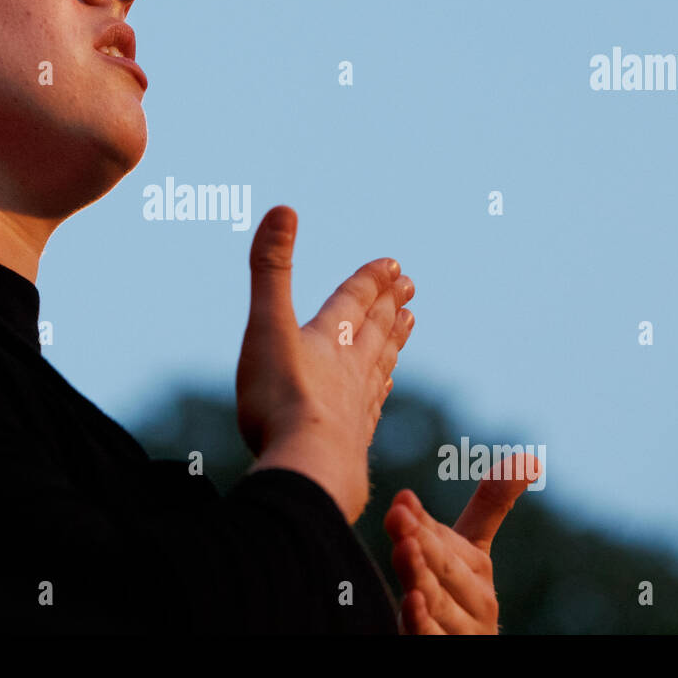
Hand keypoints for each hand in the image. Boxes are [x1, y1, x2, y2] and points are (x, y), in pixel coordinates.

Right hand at [236, 205, 414, 522]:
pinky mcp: (353, 443)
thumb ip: (271, 269)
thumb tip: (283, 208)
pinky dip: (379, 392)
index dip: (370, 280)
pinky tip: (381, 393)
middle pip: (375, 330)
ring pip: (379, 366)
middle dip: (388, 305)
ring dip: (392, 343)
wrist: (310, 469)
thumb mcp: (267, 326)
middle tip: (409, 287)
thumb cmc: (282, 399)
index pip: (354, 300)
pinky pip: (372, 408)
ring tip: (406, 326)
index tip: (392, 263)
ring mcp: (356, 407)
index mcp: (329, 339)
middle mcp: (350, 369)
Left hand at [383, 453, 540, 632]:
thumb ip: (489, 507)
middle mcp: (474, 600)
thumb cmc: (462, 596)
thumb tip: (531, 459)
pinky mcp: (443, 649)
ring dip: (419, 575)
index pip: (447, 538)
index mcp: (477, 569)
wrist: (464, 646)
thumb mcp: (469, 552)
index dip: (424, 520)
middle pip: (447, 569)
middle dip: (423, 541)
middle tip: (398, 515)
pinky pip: (431, 638)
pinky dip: (421, 621)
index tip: (403, 498)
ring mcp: (460, 629)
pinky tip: (409, 602)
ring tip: (403, 549)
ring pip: (438, 603)